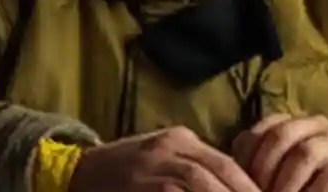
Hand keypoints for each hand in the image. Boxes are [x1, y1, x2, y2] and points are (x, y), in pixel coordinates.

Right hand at [69, 126, 262, 191]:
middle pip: (214, 176)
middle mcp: (165, 152)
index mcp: (179, 140)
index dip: (249, 187)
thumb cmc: (129, 170)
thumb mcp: (164, 157)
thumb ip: (197, 167)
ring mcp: (148, 172)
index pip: (225, 163)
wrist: (77, 173)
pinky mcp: (136, 189)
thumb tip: (242, 184)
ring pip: (194, 185)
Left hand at [231, 114, 327, 191]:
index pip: (258, 131)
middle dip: (265, 170)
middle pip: (281, 135)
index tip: (238, 184)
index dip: (246, 159)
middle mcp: (314, 125)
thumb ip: (250, 168)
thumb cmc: (296, 188)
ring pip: (306, 152)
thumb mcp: (270, 176)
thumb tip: (227, 172)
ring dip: (288, 183)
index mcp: (287, 123)